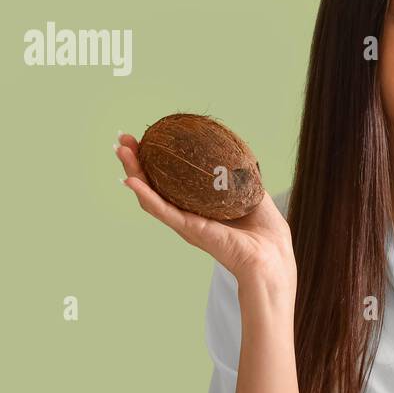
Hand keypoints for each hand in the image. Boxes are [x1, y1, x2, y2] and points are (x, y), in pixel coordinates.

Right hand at [115, 133, 295, 288]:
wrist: (271, 255)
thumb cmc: (265, 231)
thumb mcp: (252, 192)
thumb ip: (242, 174)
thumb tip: (238, 150)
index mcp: (198, 206)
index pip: (170, 180)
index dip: (156, 160)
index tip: (147, 137)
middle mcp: (187, 214)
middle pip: (153, 186)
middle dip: (136, 162)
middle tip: (124, 140)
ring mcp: (185, 222)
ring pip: (150, 197)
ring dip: (133, 174)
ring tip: (121, 152)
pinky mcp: (189, 230)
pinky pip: (163, 211)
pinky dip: (147, 196)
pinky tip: (132, 182)